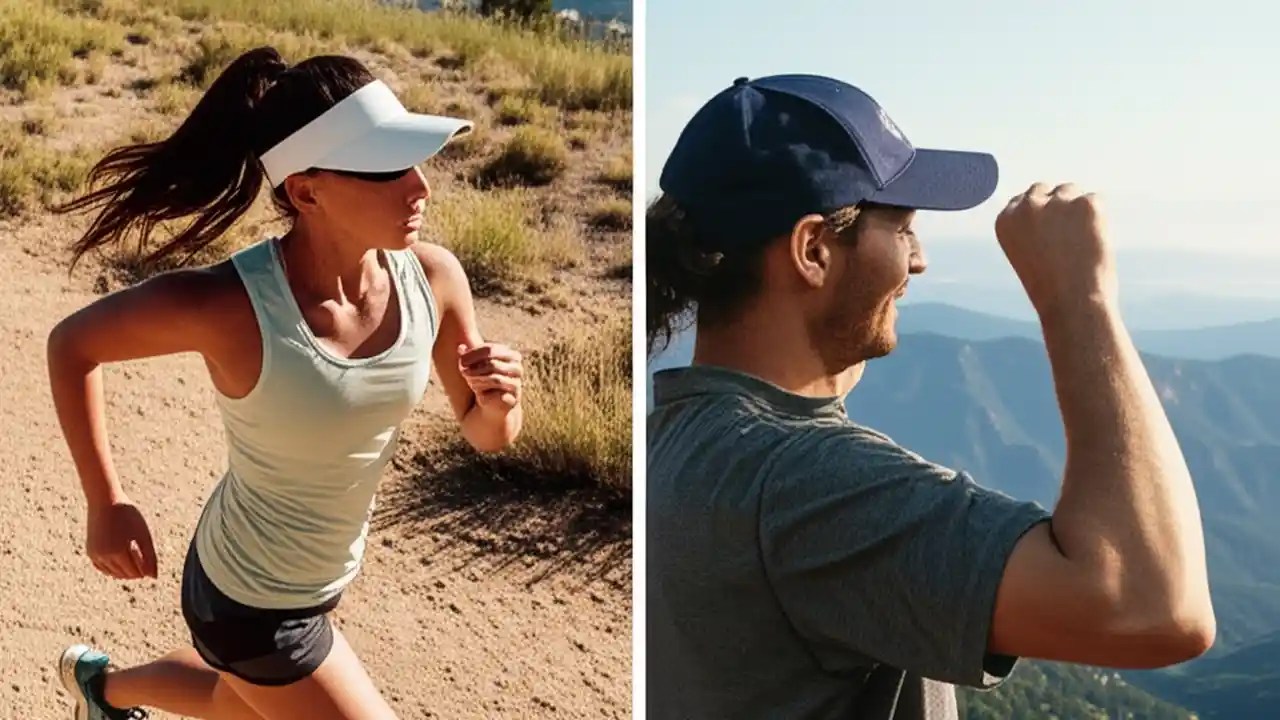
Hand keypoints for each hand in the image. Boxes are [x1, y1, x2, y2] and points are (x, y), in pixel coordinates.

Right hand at [86, 497, 157, 579]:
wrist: (105, 501)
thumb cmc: (128, 515)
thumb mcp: (144, 534)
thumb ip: (150, 556)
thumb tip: (153, 577)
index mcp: (119, 551)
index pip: (135, 573)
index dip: (145, 572)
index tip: (151, 566)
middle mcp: (105, 556)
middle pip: (124, 575)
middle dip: (135, 573)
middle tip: (144, 566)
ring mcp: (96, 555)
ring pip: (113, 573)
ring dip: (124, 572)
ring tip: (134, 563)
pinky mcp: (90, 552)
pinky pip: (102, 568)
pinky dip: (112, 569)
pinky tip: (121, 563)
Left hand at [458, 342, 521, 411]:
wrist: (493, 405)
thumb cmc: (484, 381)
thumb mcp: (474, 367)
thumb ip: (468, 356)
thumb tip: (460, 347)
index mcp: (512, 355)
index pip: (491, 349)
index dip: (474, 354)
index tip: (461, 361)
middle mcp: (517, 368)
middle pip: (493, 364)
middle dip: (475, 368)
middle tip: (463, 372)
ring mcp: (517, 383)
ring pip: (495, 378)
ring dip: (477, 380)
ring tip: (469, 381)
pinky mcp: (513, 398)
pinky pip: (496, 394)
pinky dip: (484, 391)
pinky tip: (477, 392)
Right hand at [994, 182, 1117, 318]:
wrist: (1071, 303)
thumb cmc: (1051, 288)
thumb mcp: (1028, 254)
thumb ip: (1033, 228)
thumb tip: (1055, 208)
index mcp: (1005, 220)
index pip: (1021, 201)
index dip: (1038, 217)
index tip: (1048, 235)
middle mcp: (1026, 207)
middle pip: (1044, 190)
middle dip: (1056, 206)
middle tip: (1068, 238)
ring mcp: (1056, 203)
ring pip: (1070, 191)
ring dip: (1077, 210)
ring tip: (1080, 245)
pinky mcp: (1085, 204)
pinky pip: (1095, 200)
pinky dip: (1098, 220)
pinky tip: (1093, 244)